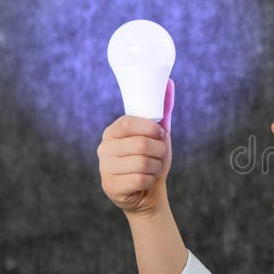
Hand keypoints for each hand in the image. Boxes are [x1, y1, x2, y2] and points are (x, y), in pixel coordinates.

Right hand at [97, 79, 174, 217]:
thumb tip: (169, 82)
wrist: (148, 191)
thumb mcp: (159, 134)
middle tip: (158, 155)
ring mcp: (104, 168)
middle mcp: (104, 148)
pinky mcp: (109, 186)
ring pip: (143, 163)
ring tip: (152, 169)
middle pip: (141, 144)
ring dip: (156, 167)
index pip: (129, 122)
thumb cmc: (153, 158)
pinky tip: (145, 181)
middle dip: (159, 151)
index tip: (160, 134)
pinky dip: (150, 181)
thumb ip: (162, 109)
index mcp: (112, 131)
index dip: (151, 129)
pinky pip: (140, 180)